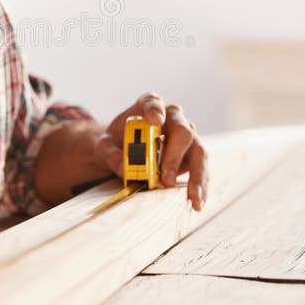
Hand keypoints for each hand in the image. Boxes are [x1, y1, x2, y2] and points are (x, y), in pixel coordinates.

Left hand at [32, 93, 207, 210]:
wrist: (122, 150)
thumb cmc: (115, 142)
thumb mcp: (104, 146)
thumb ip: (110, 153)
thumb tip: (124, 166)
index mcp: (148, 106)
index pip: (153, 102)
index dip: (156, 110)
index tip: (155, 120)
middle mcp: (172, 118)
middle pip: (182, 130)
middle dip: (175, 155)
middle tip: (165, 179)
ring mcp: (185, 136)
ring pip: (198, 151)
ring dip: (197, 175)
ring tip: (193, 196)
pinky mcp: (191, 156)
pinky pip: (200, 169)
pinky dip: (200, 186)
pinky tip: (197, 202)